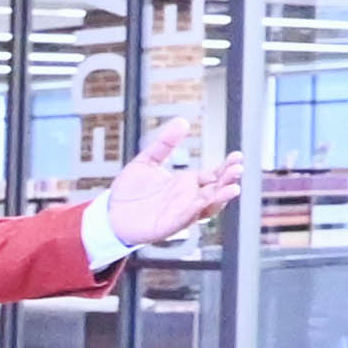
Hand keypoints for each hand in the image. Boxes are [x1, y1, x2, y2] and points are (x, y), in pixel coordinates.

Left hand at [90, 120, 249, 256]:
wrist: (110, 214)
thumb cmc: (130, 191)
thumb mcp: (147, 160)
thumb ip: (165, 143)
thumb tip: (182, 121)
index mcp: (186, 183)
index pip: (214, 175)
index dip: (227, 167)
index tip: (237, 156)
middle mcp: (188, 198)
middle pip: (216, 190)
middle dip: (229, 180)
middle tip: (238, 168)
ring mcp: (181, 213)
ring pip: (208, 207)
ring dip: (221, 198)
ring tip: (233, 188)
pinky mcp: (169, 225)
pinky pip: (186, 218)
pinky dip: (196, 210)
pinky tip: (203, 200)